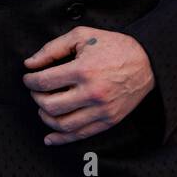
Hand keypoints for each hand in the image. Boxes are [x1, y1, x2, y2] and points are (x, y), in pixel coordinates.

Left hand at [22, 27, 154, 145]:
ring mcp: (101, 110)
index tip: (29, 78)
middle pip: (50, 105)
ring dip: (46, 118)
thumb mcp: (81, 36)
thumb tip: (30, 64)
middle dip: (36, 98)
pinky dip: (61, 139)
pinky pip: (80, 135)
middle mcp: (92, 93)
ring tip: (43, 107)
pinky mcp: (108, 121)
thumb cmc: (113, 46)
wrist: (147, 62)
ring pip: (63, 124)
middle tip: (36, 90)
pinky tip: (49, 138)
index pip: (44, 82)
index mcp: (83, 70)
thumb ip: (52, 49)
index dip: (30, 81)